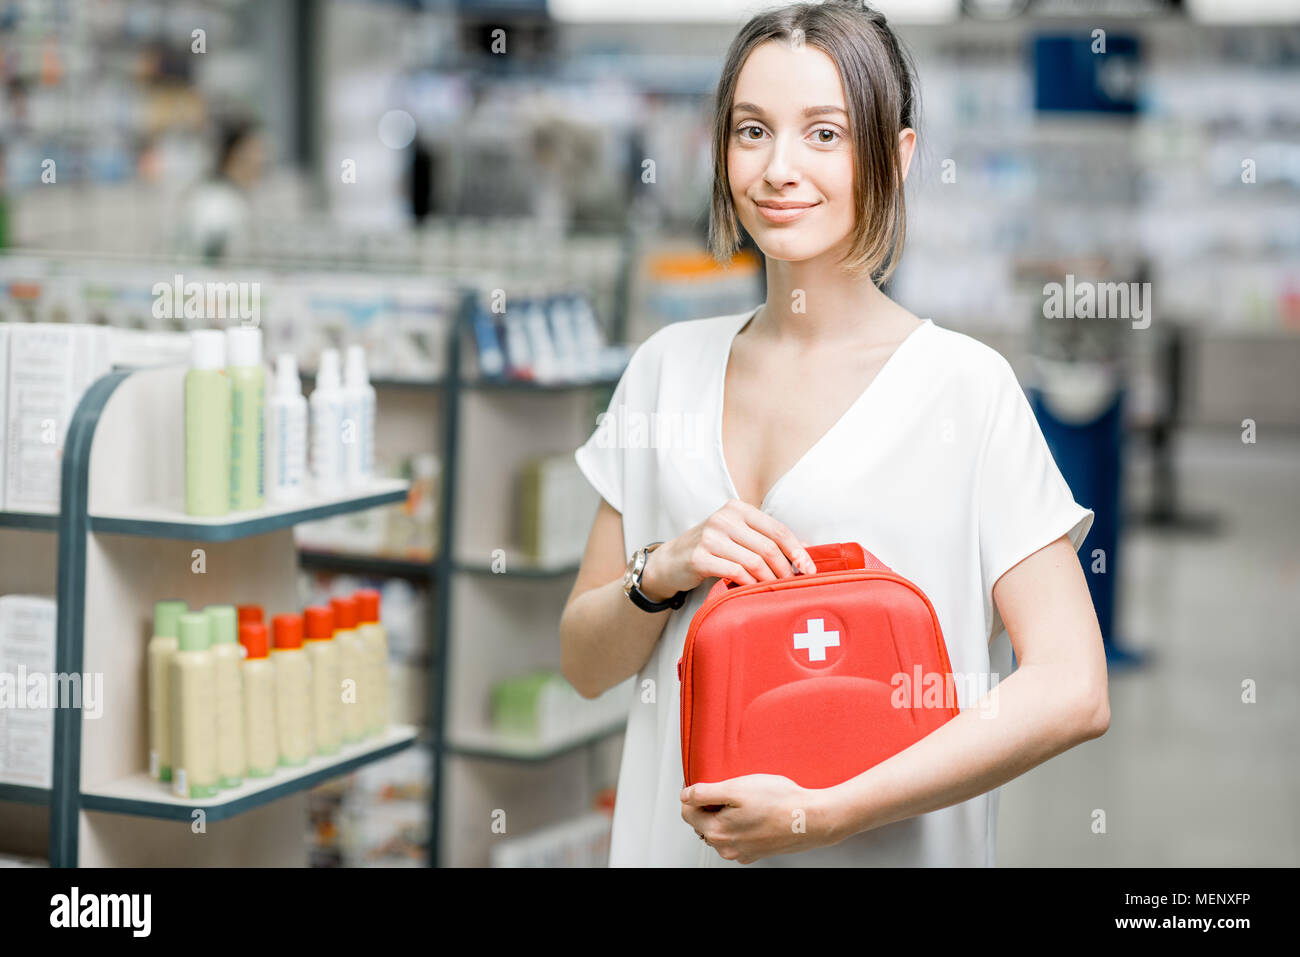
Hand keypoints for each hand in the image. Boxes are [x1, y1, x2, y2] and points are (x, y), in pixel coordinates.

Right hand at [640, 500, 816, 601]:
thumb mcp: (737, 537)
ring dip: (770, 580)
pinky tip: (753, 590)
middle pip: (768, 547)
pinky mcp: (699, 556)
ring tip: (775, 589)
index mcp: (737, 509)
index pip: (777, 529)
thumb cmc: (711, 550)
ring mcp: (710, 536)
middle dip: (786, 569)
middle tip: (793, 584)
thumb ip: (765, 539)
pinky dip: (750, 584)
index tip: (810, 568)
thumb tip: (805, 550)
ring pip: (754, 561)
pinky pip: (735, 572)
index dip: (797, 550)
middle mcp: (724, 518)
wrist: (671, 561)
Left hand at [680, 774, 840, 863]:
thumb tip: (685, 796)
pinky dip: (741, 825)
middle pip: (703, 822)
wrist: (812, 819)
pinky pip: (738, 837)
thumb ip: (705, 793)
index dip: (695, 794)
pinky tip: (757, 813)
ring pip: (721, 830)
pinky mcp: (756, 852)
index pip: (687, 812)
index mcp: (717, 831)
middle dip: (711, 806)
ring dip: (727, 815)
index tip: (708, 784)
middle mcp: (726, 847)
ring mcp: (742, 852)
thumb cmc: (779, 802)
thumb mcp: (736, 788)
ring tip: (747, 802)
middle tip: (732, 791)